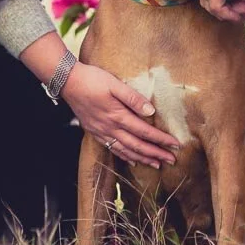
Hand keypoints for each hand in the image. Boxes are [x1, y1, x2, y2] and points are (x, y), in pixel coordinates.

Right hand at [62, 62, 179, 168]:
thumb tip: (150, 111)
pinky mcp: (95, 132)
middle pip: (138, 145)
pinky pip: (113, 149)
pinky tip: (133, 160)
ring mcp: (102, 132)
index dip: (161, 140)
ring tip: (157, 164)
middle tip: (172, 160)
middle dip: (156, 154)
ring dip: (143, 158)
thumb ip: (133, 98)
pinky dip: (125, 156)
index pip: (145, 132)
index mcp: (118, 116)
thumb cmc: (93, 79)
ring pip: (126, 151)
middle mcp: (111, 128)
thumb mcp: (114, 84)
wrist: (68, 83)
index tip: (175, 145)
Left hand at [198, 0, 244, 22]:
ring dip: (227, 13)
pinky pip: (216, 7)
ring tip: (244, 9)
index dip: (223, 3)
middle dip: (223, 9)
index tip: (242, 4)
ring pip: (208, 5)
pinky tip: (243, 9)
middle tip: (243, 8)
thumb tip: (234, 9)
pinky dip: (229, 14)